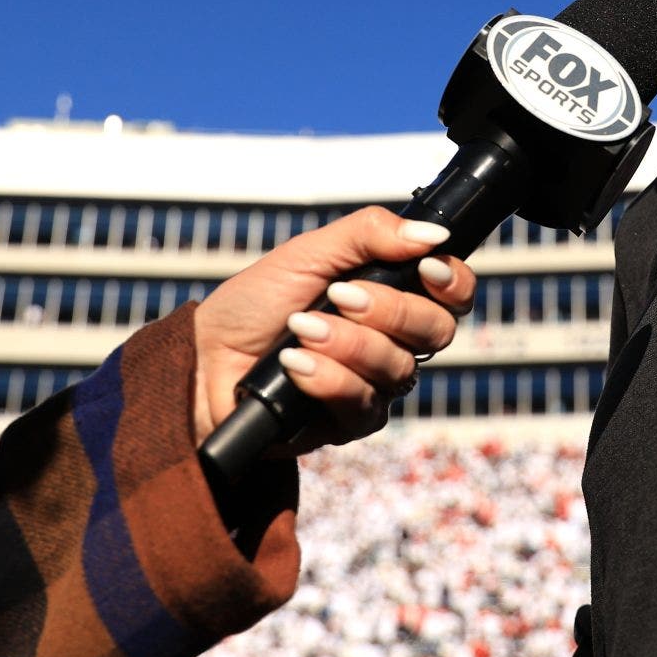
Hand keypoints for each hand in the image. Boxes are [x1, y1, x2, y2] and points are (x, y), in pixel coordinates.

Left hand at [191, 206, 476, 453]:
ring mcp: (373, 385)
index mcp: (391, 296)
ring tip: (300, 328)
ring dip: (346, 343)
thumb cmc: (254, 303)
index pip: (452, 295)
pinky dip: (326, 377)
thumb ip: (370, 234)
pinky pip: (362, 403)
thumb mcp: (309, 253)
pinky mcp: (347, 423)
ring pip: (398, 368)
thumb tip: (432, 234)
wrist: (204, 357)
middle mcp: (391, 342)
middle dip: (390, 310)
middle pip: (436, 331)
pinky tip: (293, 363)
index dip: (453, 283)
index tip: (425, 267)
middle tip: (340, 295)